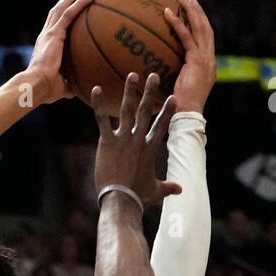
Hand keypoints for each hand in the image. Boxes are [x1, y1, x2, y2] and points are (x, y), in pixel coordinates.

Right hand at [25, 0, 95, 105]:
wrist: (36, 87)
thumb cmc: (46, 91)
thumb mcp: (61, 87)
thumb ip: (70, 84)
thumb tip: (80, 90)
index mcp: (47, 45)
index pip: (57, 24)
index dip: (64, 14)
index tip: (74, 7)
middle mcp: (47, 35)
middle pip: (59, 9)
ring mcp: (50, 32)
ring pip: (63, 6)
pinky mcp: (55, 34)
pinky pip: (70, 13)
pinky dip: (80, 3)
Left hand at [93, 73, 180, 208]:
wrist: (121, 200)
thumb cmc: (138, 197)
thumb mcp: (155, 191)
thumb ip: (168, 187)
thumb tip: (180, 190)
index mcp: (150, 149)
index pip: (161, 126)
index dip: (167, 111)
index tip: (173, 97)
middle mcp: (138, 140)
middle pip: (146, 112)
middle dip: (150, 93)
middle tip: (153, 75)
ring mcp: (123, 139)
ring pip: (127, 110)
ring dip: (130, 91)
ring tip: (132, 75)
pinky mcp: (107, 142)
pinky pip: (102, 119)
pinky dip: (98, 104)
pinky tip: (96, 88)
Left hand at [165, 0, 215, 115]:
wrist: (187, 116)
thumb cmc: (180, 109)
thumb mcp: (181, 88)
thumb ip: (179, 76)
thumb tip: (163, 70)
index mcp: (209, 66)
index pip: (207, 39)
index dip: (201, 24)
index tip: (193, 12)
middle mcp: (210, 60)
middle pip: (206, 29)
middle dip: (198, 12)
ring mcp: (205, 60)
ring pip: (200, 28)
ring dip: (190, 11)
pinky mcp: (197, 62)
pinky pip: (186, 38)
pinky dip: (177, 24)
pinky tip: (167, 14)